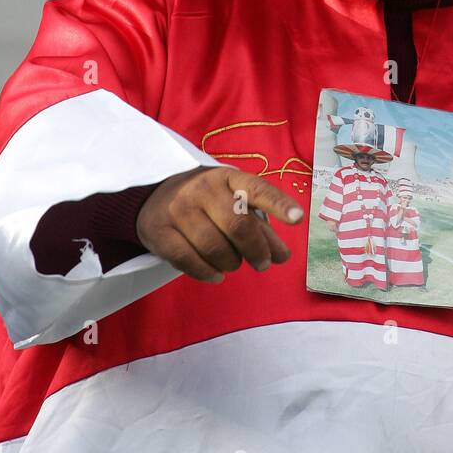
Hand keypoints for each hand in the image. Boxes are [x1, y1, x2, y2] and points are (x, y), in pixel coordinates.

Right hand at [136, 166, 303, 283]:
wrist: (154, 197)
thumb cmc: (207, 201)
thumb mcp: (234, 203)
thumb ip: (261, 227)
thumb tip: (283, 256)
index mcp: (228, 176)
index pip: (257, 189)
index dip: (279, 204)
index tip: (298, 219)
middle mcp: (202, 188)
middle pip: (238, 225)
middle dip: (256, 250)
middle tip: (263, 264)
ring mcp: (179, 208)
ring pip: (214, 248)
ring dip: (231, 263)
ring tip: (233, 263)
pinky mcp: (159, 231)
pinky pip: (189, 261)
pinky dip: (208, 273)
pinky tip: (216, 275)